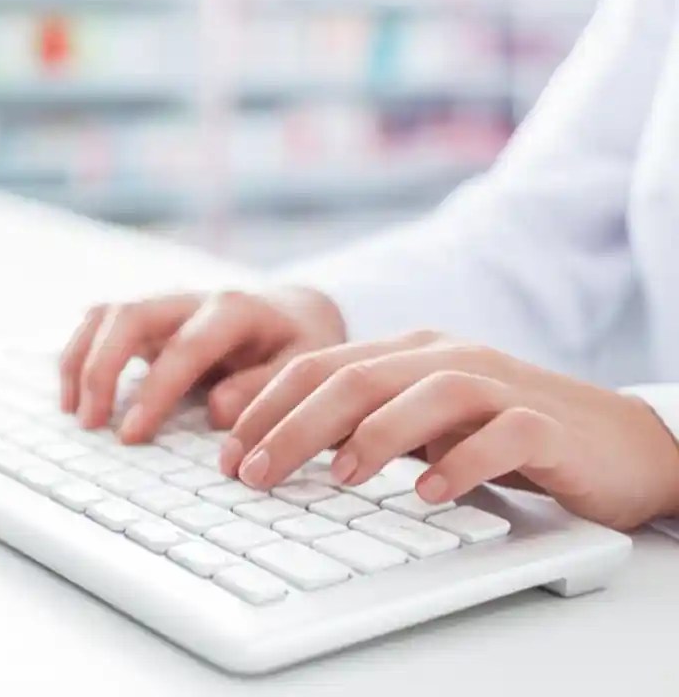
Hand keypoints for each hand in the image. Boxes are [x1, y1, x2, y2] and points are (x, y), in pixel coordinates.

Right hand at [59, 288, 345, 442]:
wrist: (294, 314)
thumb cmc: (297, 348)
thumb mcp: (303, 368)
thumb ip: (264, 389)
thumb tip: (216, 410)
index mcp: (235, 309)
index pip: (184, 348)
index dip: (153, 392)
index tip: (130, 435)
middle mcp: (192, 298)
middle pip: (128, 316)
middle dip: (101, 369)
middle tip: (90, 423)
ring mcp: (164, 304)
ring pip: (105, 315)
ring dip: (81, 361)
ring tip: (75, 413)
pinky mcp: (147, 317)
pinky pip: (99, 324)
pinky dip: (79, 355)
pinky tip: (71, 394)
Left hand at [218, 330, 678, 530]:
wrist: (616, 440)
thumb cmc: (501, 433)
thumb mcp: (419, 425)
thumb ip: (360, 425)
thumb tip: (278, 453)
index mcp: (407, 353)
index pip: (318, 368)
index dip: (266, 409)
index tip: (228, 454)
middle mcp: (445, 358)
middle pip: (356, 378)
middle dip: (294, 426)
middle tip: (253, 474)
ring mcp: (499, 386)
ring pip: (426, 394)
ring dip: (374, 436)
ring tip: (339, 478)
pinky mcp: (546, 425)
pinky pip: (501, 436)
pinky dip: (463, 461)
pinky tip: (431, 493)